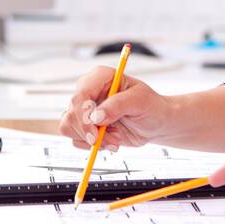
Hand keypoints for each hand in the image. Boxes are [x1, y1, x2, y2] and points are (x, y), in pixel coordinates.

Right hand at [58, 66, 173, 150]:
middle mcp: (90, 91)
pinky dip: (93, 146)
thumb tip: (96, 116)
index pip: (82, 93)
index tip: (96, 129)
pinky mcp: (86, 126)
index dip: (84, 113)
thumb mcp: (140, 101)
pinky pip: (76, 139)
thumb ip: (118, 105)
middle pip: (72, 112)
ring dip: (92, 140)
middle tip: (111, 140)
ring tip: (114, 140)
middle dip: (90, 131)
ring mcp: (86, 110)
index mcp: (102, 77)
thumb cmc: (151, 106)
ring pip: (69, 126)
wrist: (155, 123)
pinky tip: (110, 141)